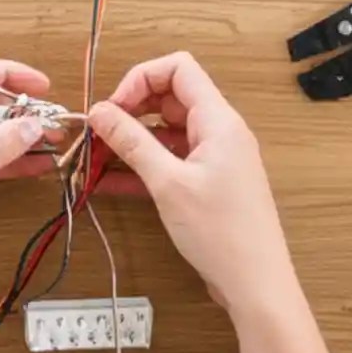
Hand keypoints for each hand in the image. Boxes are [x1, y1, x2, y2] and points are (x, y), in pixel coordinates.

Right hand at [88, 52, 293, 309]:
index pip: (179, 69)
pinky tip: (109, 181)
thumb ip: (132, 143)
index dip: (140, 78)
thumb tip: (100, 112)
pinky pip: (171, 162)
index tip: (113, 107)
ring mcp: (215, 159)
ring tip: (96, 157)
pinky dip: (142, 167)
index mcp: (219, 121)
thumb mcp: (168, 184)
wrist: (256, 283)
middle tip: (99, 132)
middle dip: (131, 109)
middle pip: (170, 99)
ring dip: (132, 141)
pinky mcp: (208, 184)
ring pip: (167, 133)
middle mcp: (220, 133)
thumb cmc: (222, 233)